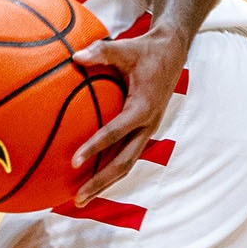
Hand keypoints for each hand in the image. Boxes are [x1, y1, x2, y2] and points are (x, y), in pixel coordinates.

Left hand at [69, 26, 189, 204]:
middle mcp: (147, 126)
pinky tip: (88, 176)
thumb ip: (101, 52)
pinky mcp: (143, 132)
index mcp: (143, 108)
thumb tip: (75, 56)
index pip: (116, 132)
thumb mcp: (125, 48)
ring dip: (104, 183)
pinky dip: (108, 169)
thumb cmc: (146, 50)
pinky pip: (125, 155)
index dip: (95, 147)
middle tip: (76, 198)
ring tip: (78, 199)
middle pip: (123, 163)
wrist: (172, 53)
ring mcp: (147, 132)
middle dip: (100, 182)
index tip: (74, 161)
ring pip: (126, 165)